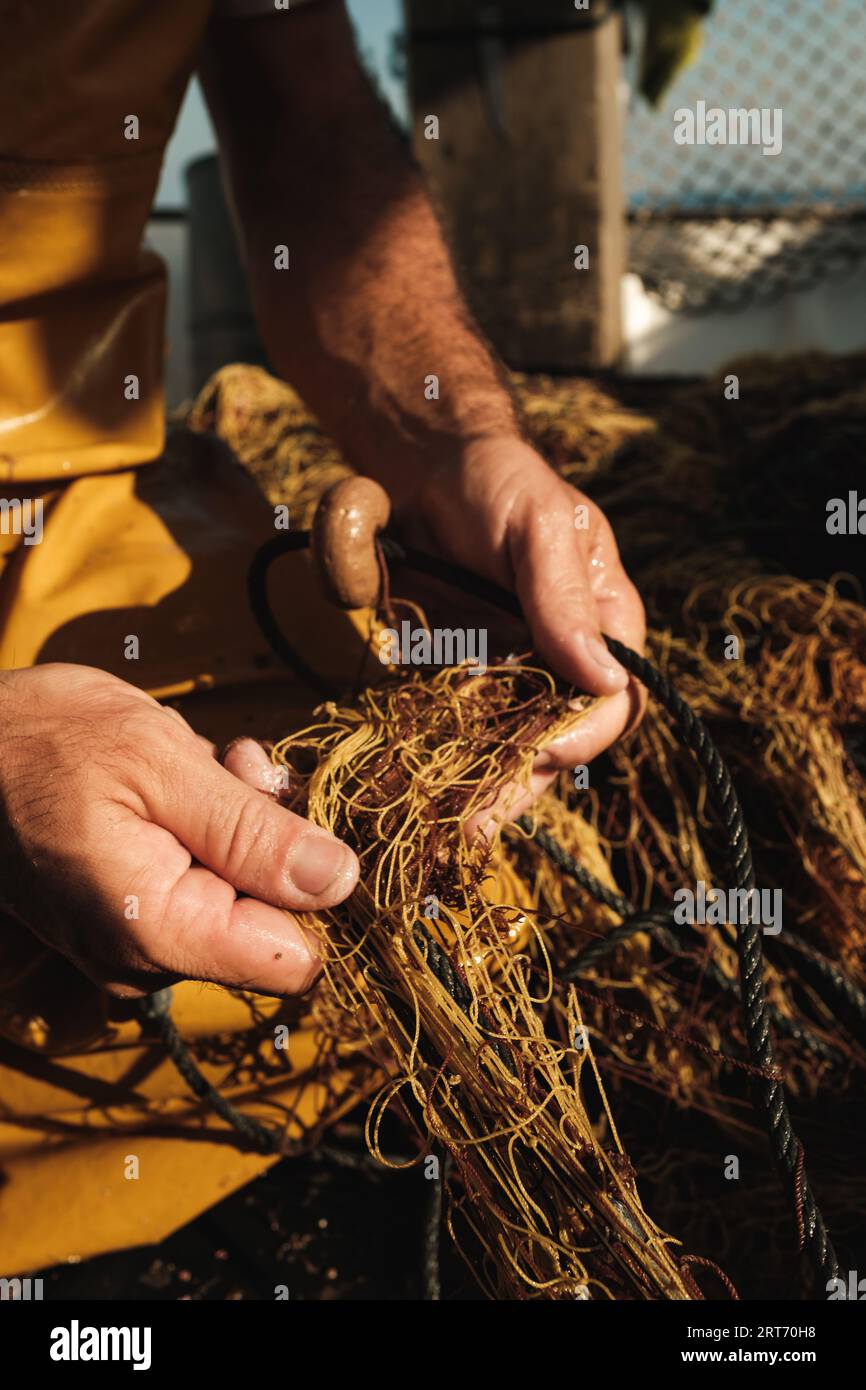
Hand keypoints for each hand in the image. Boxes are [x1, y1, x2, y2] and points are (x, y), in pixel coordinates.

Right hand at [0, 665, 358, 997]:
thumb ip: (254, 833)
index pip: (292, 959)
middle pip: (273, 921)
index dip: (314, 890)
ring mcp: (135, 942)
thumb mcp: (161, 764)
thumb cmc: (45, 741)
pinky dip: (212, 827)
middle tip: (230, 770)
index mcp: (158, 932)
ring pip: (244, 894)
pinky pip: (206, 884)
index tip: (294, 821)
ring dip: (241, 823)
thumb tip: (341, 882)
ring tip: (198, 768)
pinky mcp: (130, 917)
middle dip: (270, 840)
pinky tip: (183, 781)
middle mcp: (148, 959)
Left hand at [402, 436, 645, 834]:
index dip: (583, 734)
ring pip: (506, 747)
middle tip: (472, 827)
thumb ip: (563, 598)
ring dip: (476, 789)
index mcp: (606, 621)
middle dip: (517, 785)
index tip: (545, 755)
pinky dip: (438, 761)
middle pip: (558, 740)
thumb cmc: (496, 481)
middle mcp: (565, 657)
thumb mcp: (537, 527)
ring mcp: (513, 671)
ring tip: (439, 831)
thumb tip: (605, 678)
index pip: (614, 701)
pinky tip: (410, 792)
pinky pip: (459, 730)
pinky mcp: (463, 677)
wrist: (424, 467)